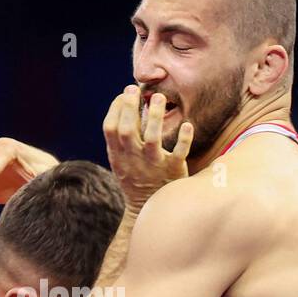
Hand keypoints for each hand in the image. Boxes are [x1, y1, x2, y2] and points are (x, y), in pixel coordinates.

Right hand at [103, 85, 193, 210]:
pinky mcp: (173, 169)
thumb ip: (122, 137)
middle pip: (128, 130)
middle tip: (135, 88)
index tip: (123, 94)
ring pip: (153, 138)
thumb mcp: (121, 160)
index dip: (115, 109)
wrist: (149, 208)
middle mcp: (133, 159)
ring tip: (160, 97)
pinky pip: (179, 152)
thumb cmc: (135, 177)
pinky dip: (183, 138)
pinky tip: (187, 125)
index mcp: (119, 155)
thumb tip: (124, 104)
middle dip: (130, 107)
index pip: (110, 128)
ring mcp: (153, 165)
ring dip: (155, 116)